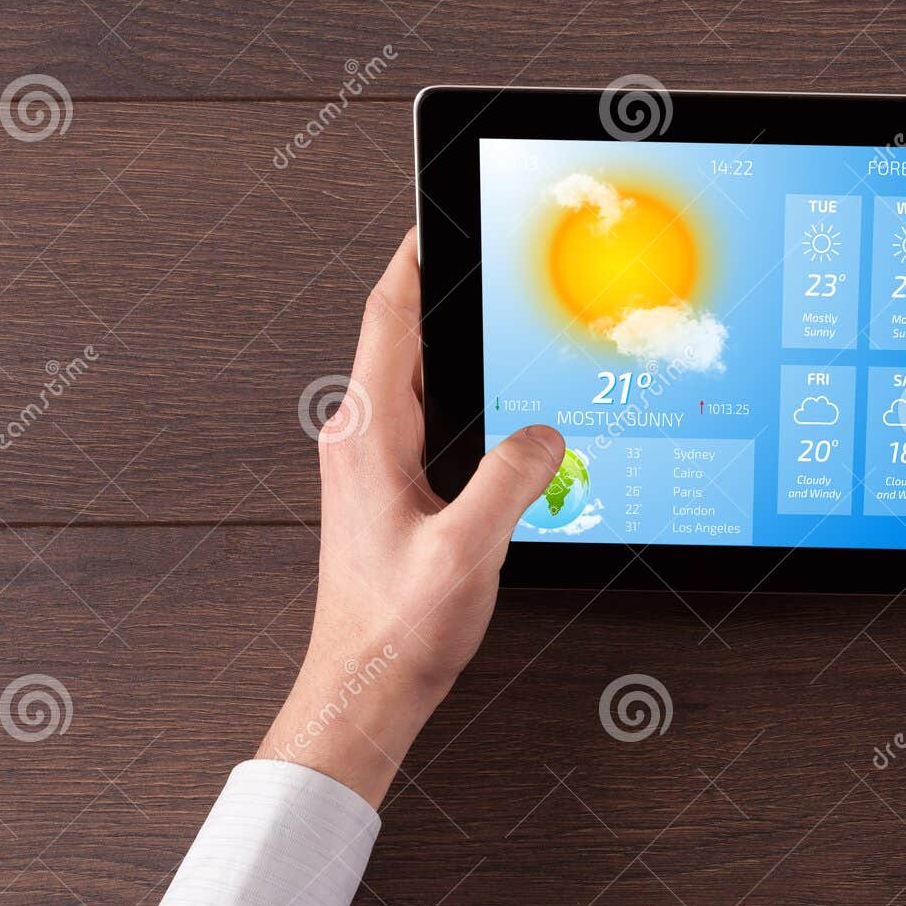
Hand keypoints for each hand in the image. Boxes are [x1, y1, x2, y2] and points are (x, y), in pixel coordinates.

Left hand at [258, 229, 564, 805]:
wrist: (362, 686)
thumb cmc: (396, 628)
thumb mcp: (469, 550)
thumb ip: (512, 480)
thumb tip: (544, 435)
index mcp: (369, 439)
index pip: (390, 320)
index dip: (414, 260)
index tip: (437, 218)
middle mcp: (360, 443)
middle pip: (398, 338)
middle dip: (436, 289)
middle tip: (480, 256)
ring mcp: (368, 466)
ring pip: (411, 378)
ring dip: (446, 342)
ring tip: (489, 314)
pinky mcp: (384, 491)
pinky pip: (421, 417)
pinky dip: (453, 392)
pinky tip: (487, 403)